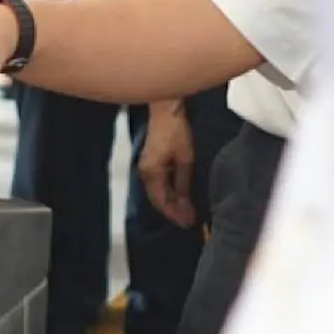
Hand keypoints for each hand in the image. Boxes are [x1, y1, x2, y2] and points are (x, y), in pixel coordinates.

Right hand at [139, 103, 197, 227]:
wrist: (165, 110)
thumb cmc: (176, 131)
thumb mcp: (185, 159)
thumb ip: (183, 183)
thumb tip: (184, 203)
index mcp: (152, 174)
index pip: (162, 201)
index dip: (175, 214)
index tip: (188, 223)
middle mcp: (144, 174)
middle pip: (157, 200)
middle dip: (173, 211)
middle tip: (189, 221)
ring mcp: (145, 168)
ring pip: (157, 193)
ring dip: (170, 203)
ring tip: (186, 212)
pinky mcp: (149, 163)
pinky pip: (157, 185)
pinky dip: (167, 193)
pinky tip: (178, 197)